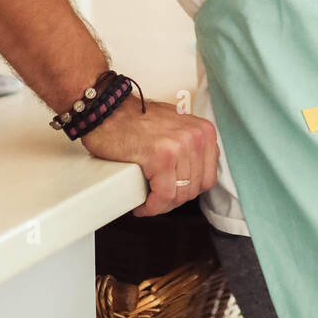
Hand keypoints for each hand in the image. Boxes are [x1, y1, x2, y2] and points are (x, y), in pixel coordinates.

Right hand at [80, 94, 218, 216]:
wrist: (109, 110)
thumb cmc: (136, 119)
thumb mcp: (176, 127)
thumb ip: (192, 147)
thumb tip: (196, 175)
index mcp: (204, 131)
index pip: (208, 177)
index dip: (188, 191)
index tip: (173, 194)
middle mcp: (196, 137)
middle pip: (193, 188)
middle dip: (173, 201)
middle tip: (156, 200)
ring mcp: (180, 146)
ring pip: (178, 195)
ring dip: (161, 205)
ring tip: (147, 201)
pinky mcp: (161, 157)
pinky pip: (163, 195)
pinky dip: (152, 206)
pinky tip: (142, 205)